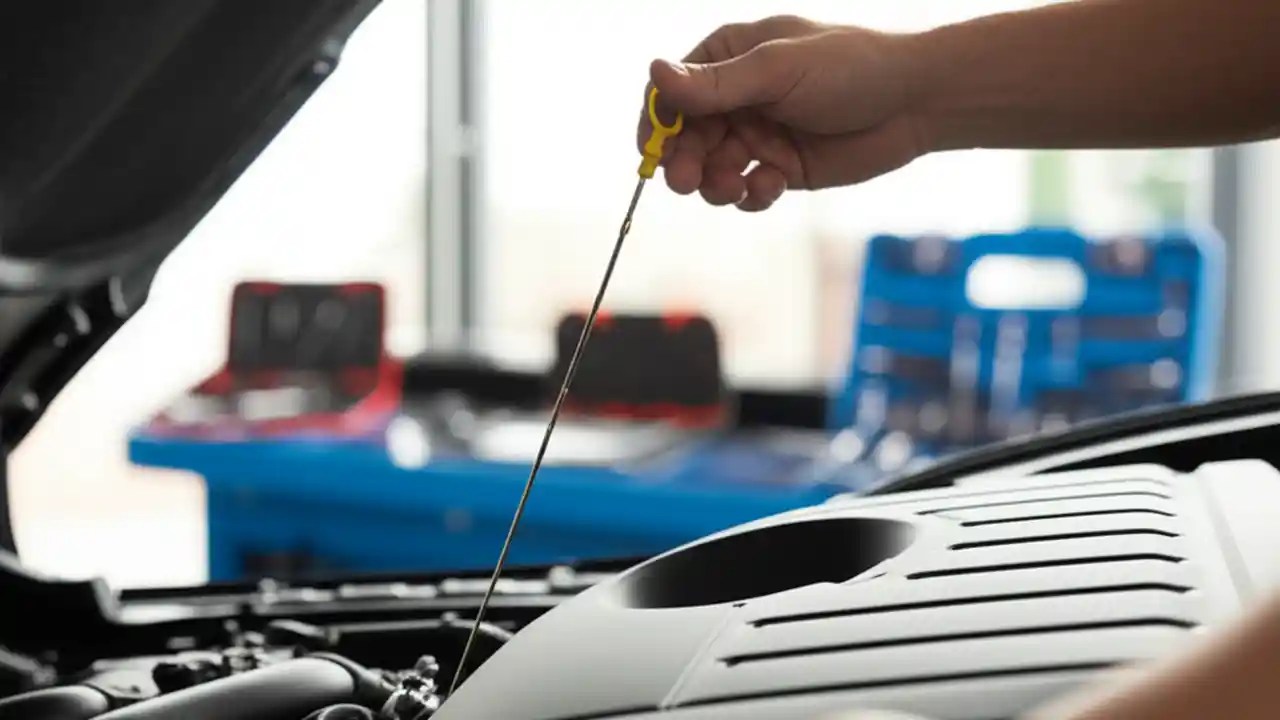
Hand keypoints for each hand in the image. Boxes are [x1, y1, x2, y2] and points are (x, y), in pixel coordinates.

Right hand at [638, 15, 929, 210]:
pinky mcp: (779, 169)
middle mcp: (737, 97)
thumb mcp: (777, 71)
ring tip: (737, 186)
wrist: (915, 103)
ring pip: (711, 170)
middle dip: (684, 162)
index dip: (656, 123)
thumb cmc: (851, 68)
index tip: (652, 151)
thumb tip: (653, 73)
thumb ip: (715, 84)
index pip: (671, 93)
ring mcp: (757, 135)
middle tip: (689, 181)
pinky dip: (751, 195)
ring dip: (716, 183)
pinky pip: (746, 191)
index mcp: (728, 58)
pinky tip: (772, 185)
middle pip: (685, 139)